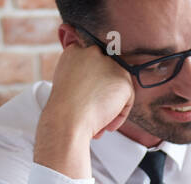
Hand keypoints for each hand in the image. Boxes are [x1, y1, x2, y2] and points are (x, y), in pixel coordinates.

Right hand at [34, 33, 133, 176]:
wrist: (64, 126)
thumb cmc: (61, 119)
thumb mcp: (67, 93)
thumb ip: (80, 84)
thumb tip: (94, 93)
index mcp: (72, 53)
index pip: (94, 68)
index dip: (92, 91)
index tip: (82, 106)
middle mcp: (88, 51)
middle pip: (110, 78)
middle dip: (103, 101)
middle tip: (88, 117)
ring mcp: (106, 63)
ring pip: (119, 90)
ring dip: (111, 110)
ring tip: (93, 120)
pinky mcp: (121, 78)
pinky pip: (129, 100)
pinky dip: (119, 115)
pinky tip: (103, 120)